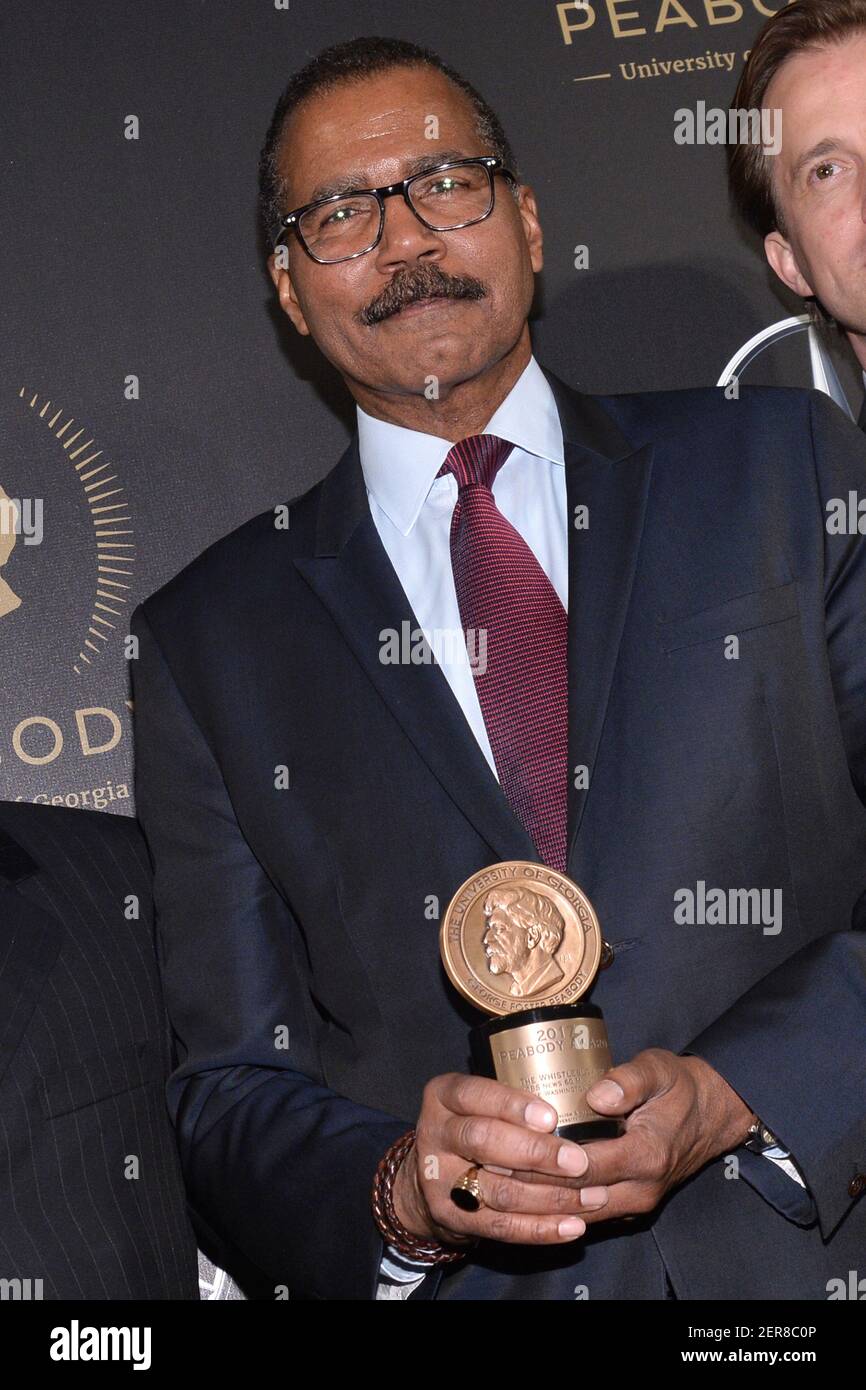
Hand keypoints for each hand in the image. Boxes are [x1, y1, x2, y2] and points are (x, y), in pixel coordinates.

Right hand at [391, 1072, 610, 1246]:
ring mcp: (439, 1179)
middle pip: (483, 1141)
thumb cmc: (475, 1124)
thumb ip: (515, 1102)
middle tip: (579, 1162)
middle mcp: (435, 1134)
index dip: (513, 1106)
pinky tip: (572, 1226)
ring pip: (498, 1190)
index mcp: (443, 1095)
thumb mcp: (480, 1101)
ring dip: (551, 1197)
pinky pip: (500, 1227)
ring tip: (591, 1197)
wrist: (430, 1173)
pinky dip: (540, 1229)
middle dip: (536, 1153)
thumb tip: (582, 1107)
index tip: (551, 1118)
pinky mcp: (451, 1216)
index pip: (475, 1095)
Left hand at [509, 1049, 755, 1223]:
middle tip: (486, 1168)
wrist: (713, 1115)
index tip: (503, 1148)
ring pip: (577, 1214)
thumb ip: (628, 1080)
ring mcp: (635, 1204)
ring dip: (538, 1202)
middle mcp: (639, 1190)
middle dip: (529, 1187)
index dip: (541, 1161)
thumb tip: (596, 1095)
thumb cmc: (679, 1087)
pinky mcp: (628, 1207)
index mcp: (645, 1156)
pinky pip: (586, 1215)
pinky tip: (523, 1194)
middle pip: (573, 1198)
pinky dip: (555, 1207)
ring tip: (496, 1182)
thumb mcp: (658, 1070)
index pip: (582, 1167)